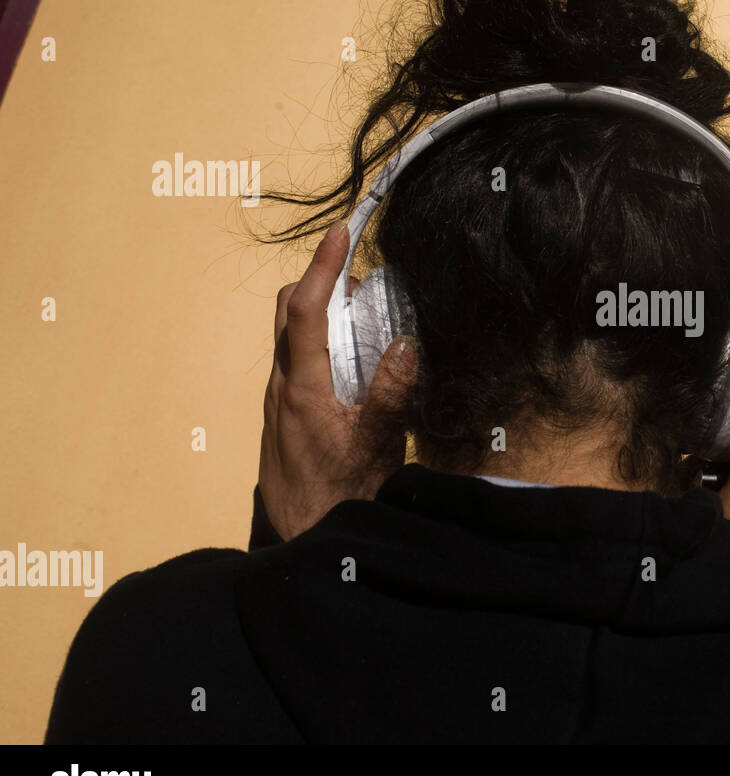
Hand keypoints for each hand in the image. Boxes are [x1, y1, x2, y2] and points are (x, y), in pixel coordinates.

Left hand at [258, 221, 417, 540]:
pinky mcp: (284, 417)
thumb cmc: (341, 499)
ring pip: (291, 337)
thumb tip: (403, 344)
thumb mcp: (378, 447)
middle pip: (287, 313)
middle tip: (355, 268)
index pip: (303, 310)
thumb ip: (390, 394)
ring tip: (362, 310)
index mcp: (302, 389)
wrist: (305, 543)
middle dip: (318, 280)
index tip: (341, 232)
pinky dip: (321, 342)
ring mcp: (279, 403)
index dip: (321, 266)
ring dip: (321, 312)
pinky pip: (297, 362)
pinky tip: (352, 360)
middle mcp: (282, 389)